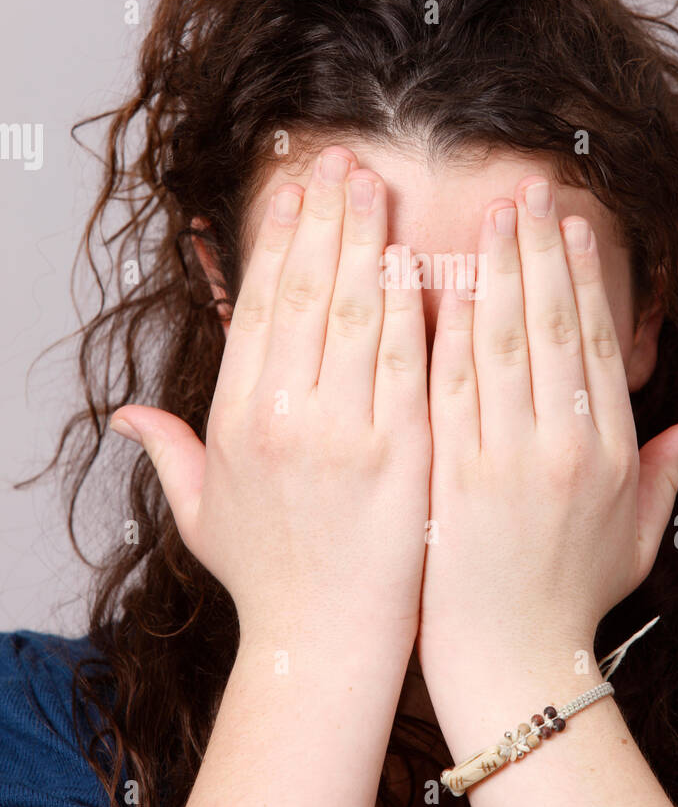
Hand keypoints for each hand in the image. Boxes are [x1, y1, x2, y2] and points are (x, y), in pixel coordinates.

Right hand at [109, 146, 430, 650]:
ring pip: (357, 311)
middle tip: (343, 162)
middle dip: (325, 218)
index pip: (259, 308)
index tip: (295, 192)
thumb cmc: (270, 578)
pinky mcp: (404, 451)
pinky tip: (422, 256)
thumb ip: (168, 453)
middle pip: (307, 292)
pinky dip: (416, 302)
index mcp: (235, 421)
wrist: (327, 644)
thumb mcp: (202, 514)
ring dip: (368, 239)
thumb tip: (127, 417)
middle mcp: (284, 417)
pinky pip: (411, 357)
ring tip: (378, 186)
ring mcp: (346, 432)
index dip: (278, 242)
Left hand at [419, 175, 677, 727]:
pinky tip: (434, 286)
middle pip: (547, 327)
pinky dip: (443, 333)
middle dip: (535, 252)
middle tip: (524, 193)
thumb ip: (666, 475)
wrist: (509, 659)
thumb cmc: (573, 596)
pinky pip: (448, 387)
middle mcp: (563, 447)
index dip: (580, 278)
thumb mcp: (637, 538)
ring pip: (498, 344)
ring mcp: (505, 459)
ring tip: (486, 218)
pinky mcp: (454, 475)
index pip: (592, 343)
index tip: (568, 227)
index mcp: (610, 453)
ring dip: (491, 273)